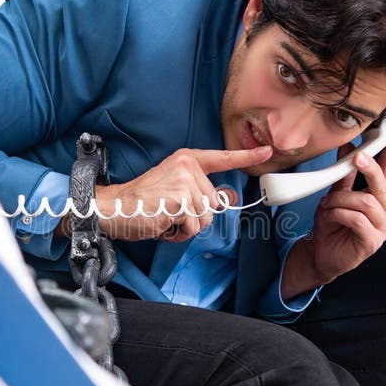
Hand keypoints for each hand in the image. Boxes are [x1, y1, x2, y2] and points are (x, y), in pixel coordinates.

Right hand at [85, 145, 272, 241]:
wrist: (117, 207)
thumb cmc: (145, 201)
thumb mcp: (177, 190)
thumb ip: (203, 192)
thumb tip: (231, 198)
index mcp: (188, 160)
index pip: (222, 158)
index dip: (247, 156)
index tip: (268, 152)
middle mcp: (188, 167)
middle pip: (214, 203)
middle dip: (195, 216)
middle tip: (171, 212)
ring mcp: (184, 182)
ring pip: (206, 218)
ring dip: (187, 226)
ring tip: (166, 218)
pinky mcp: (180, 200)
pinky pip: (194, 227)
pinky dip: (179, 233)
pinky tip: (164, 223)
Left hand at [282, 127, 385, 297]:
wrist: (321, 254)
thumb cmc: (331, 225)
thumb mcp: (335, 194)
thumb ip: (344, 173)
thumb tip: (347, 146)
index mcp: (379, 196)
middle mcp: (385, 210)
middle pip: (382, 183)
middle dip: (369, 168)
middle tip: (357, 157)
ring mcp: (382, 227)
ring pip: (365, 201)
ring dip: (341, 200)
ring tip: (327, 205)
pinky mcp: (373, 241)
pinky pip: (357, 219)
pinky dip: (339, 214)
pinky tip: (331, 217)